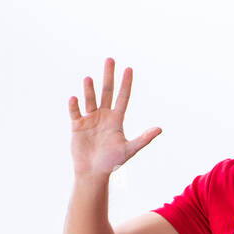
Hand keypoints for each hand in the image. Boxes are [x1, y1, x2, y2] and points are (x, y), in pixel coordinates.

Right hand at [68, 58, 161, 178]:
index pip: (123, 98)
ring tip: (89, 79)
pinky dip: (74, 105)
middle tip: (110, 59)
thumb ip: (144, 139)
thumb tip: (160, 129)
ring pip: (90, 99)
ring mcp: (90, 119)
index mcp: (116, 120)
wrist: (93, 173)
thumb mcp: (129, 150)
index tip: (128, 68)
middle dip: (108, 76)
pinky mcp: (77, 125)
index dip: (126, 84)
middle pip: (107, 92)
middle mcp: (103, 115)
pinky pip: (75, 112)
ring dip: (90, 89)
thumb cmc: (112, 163)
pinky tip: (74, 98)